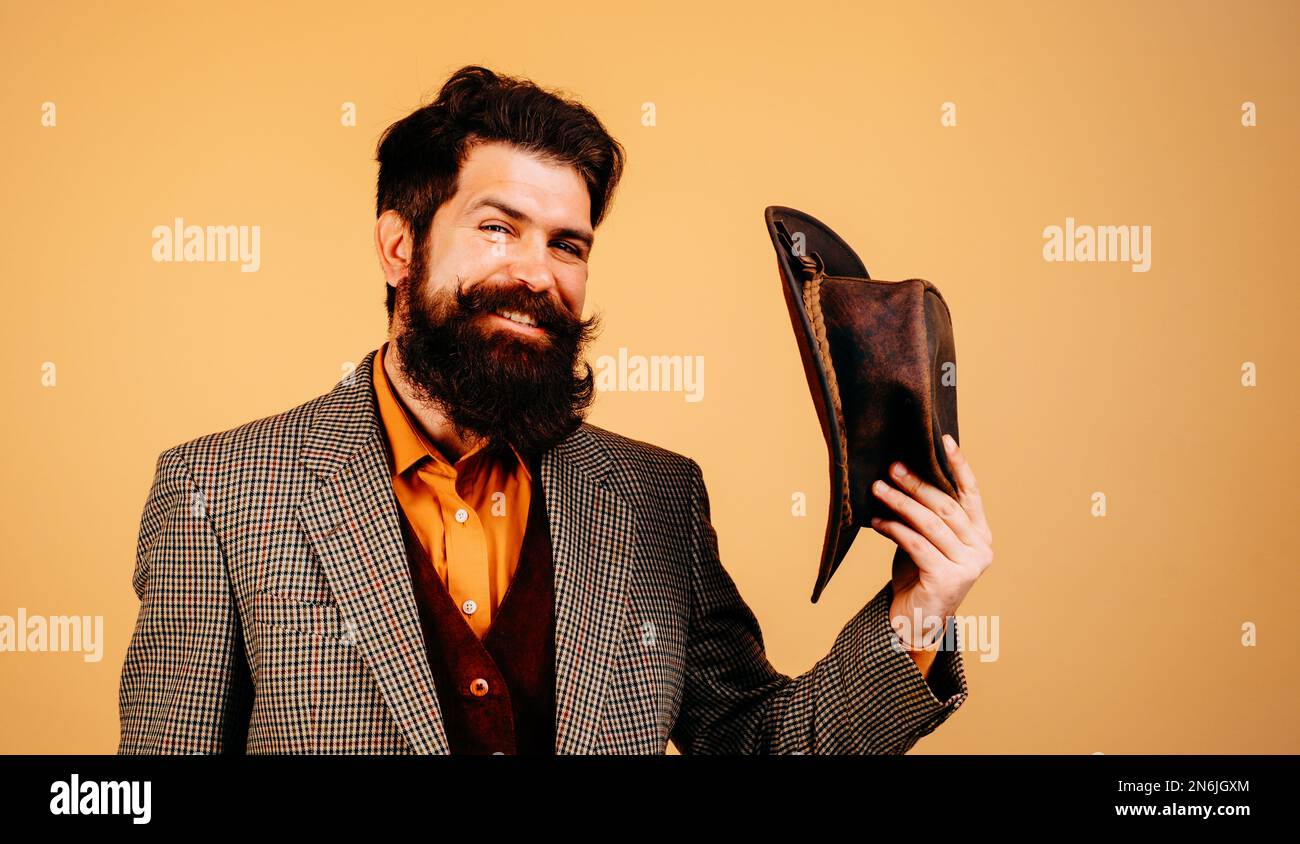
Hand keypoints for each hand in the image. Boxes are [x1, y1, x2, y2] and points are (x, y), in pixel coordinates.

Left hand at [872, 434, 993, 648]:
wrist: (915, 621)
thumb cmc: (918, 575)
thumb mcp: (925, 538)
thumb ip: (924, 514)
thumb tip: (900, 474)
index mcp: (980, 534)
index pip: (971, 493)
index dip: (959, 465)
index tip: (944, 440)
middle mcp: (980, 548)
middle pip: (946, 506)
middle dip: (917, 483)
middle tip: (892, 467)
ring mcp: (967, 565)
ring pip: (930, 524)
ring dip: (900, 503)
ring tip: (878, 488)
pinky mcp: (947, 579)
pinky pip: (916, 544)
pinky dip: (894, 529)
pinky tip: (877, 521)